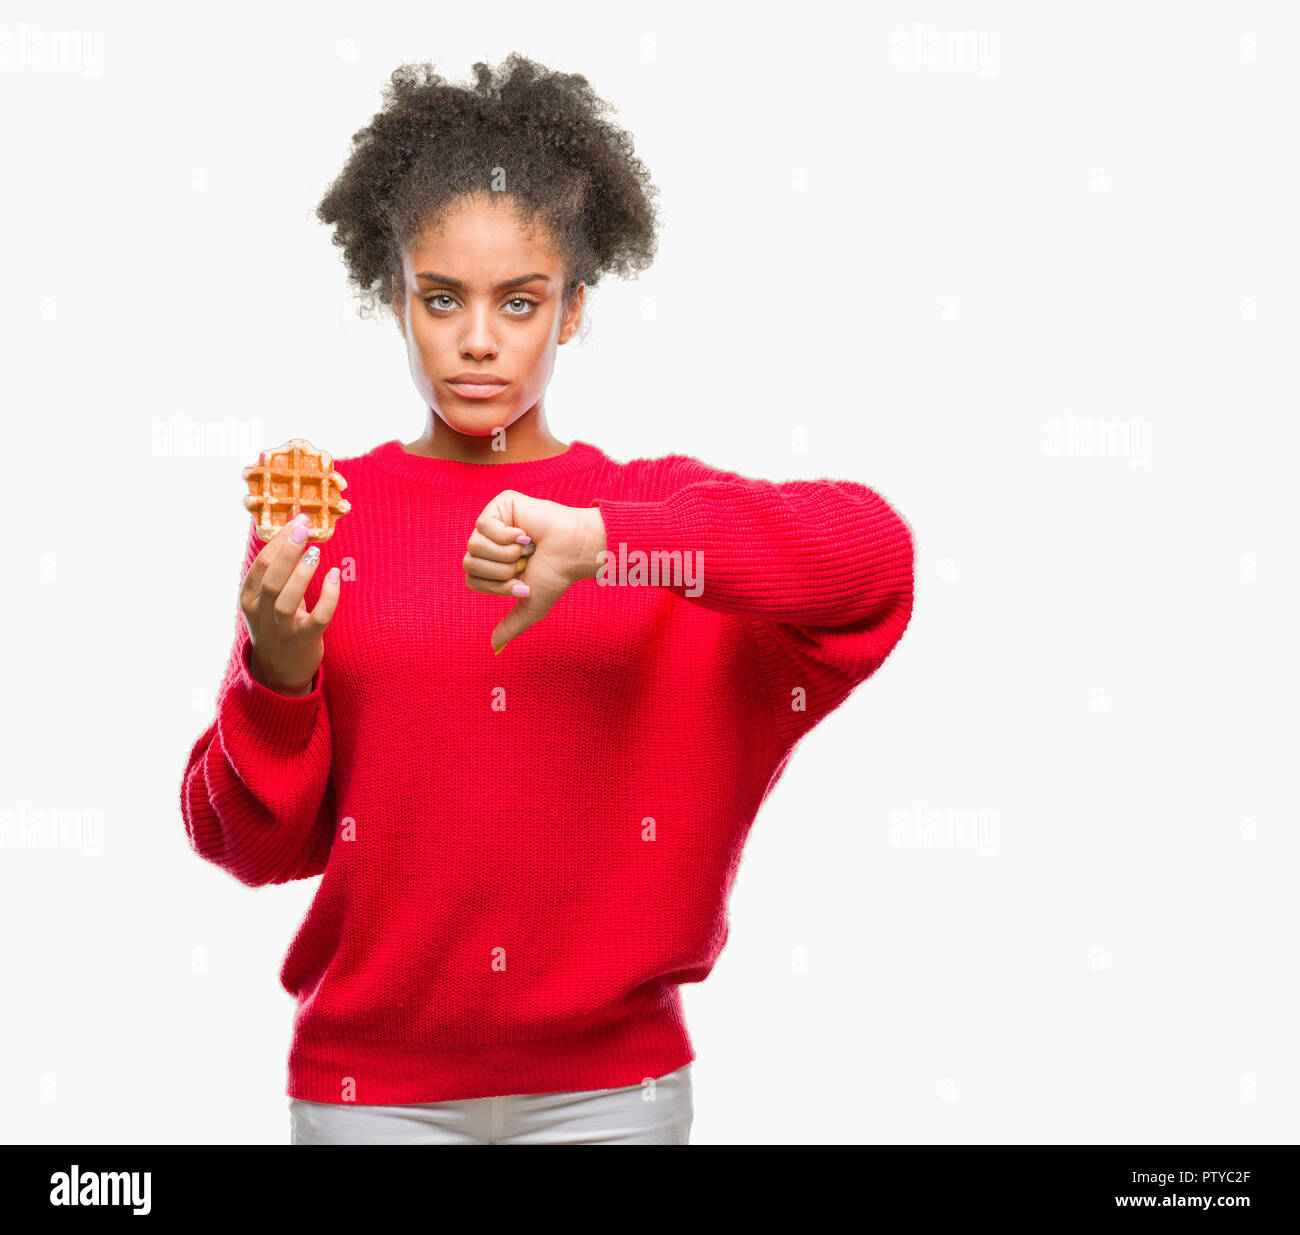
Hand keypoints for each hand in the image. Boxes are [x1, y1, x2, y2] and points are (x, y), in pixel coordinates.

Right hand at [239, 513, 341, 694]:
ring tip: (316, 552)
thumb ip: (276, 572)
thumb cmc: (277, 625)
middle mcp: (262, 614)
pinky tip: (334, 576)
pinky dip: (328, 596)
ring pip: (287, 599)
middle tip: (303, 527)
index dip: (278, 540)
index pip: (261, 565)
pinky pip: (318, 618)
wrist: (280, 672)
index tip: (296, 519)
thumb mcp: (267, 600)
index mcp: (249, 599)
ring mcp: (282, 629)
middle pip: (271, 578)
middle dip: (287, 550)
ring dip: (302, 572)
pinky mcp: (304, 640)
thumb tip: (292, 531)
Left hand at [464, 490, 604, 653]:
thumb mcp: (532, 605)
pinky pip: (484, 526)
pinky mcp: (500, 504)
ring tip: (527, 548)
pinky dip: (508, 536)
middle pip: (469, 563)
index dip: (497, 586)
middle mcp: (489, 541)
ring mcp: (493, 521)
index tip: (524, 582)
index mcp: (493, 562)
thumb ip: (511, 624)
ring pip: (474, 545)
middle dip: (502, 570)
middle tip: (526, 563)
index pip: (472, 579)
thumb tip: (494, 647)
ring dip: (507, 554)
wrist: (574, 552)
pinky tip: (526, 534)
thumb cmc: (556, 575)